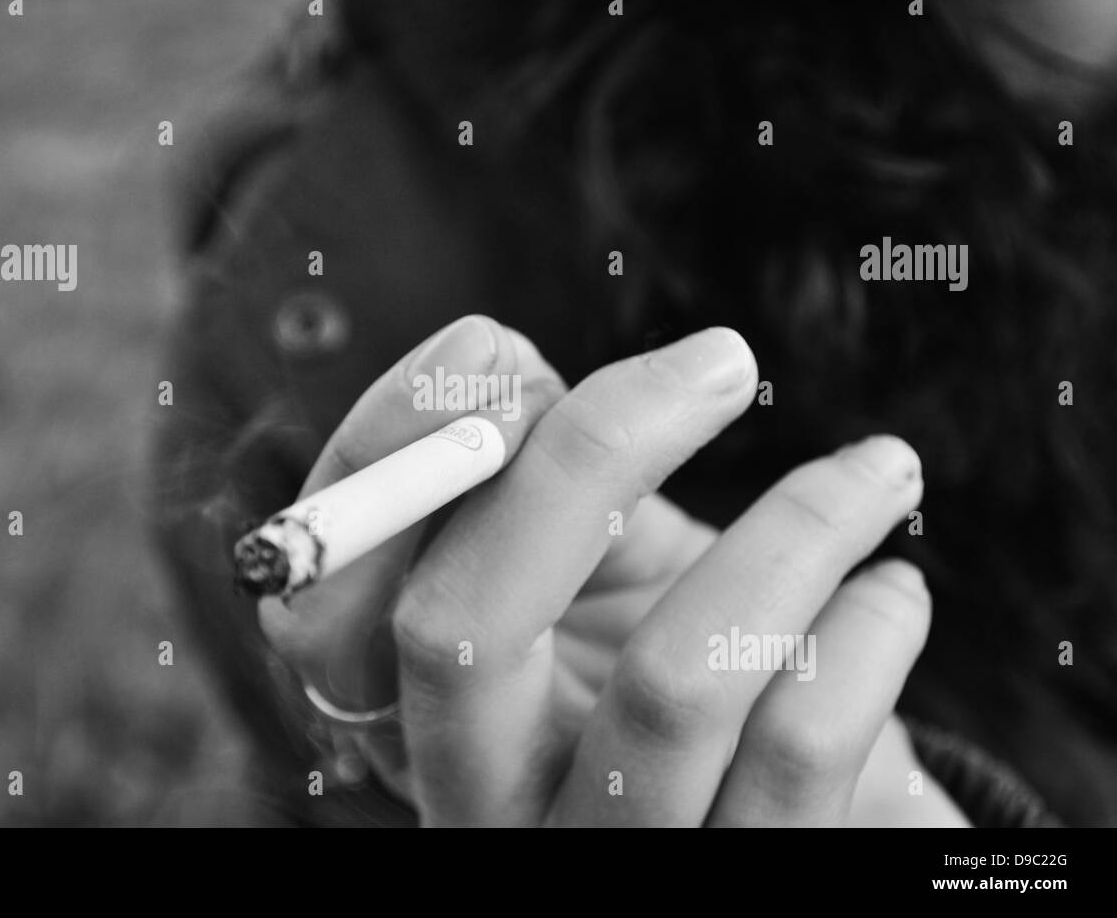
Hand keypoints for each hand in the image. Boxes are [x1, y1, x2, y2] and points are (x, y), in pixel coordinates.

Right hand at [260, 315, 966, 825]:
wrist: (782, 805)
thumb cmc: (671, 659)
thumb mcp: (587, 570)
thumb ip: (531, 477)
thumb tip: (496, 362)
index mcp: (411, 714)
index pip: (321, 598)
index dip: (385, 451)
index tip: (497, 346)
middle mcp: (476, 804)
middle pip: (455, 628)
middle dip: (580, 457)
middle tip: (719, 363)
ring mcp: (602, 862)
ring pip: (670, 686)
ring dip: (794, 534)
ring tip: (879, 475)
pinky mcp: (739, 886)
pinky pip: (800, 754)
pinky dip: (867, 636)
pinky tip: (889, 595)